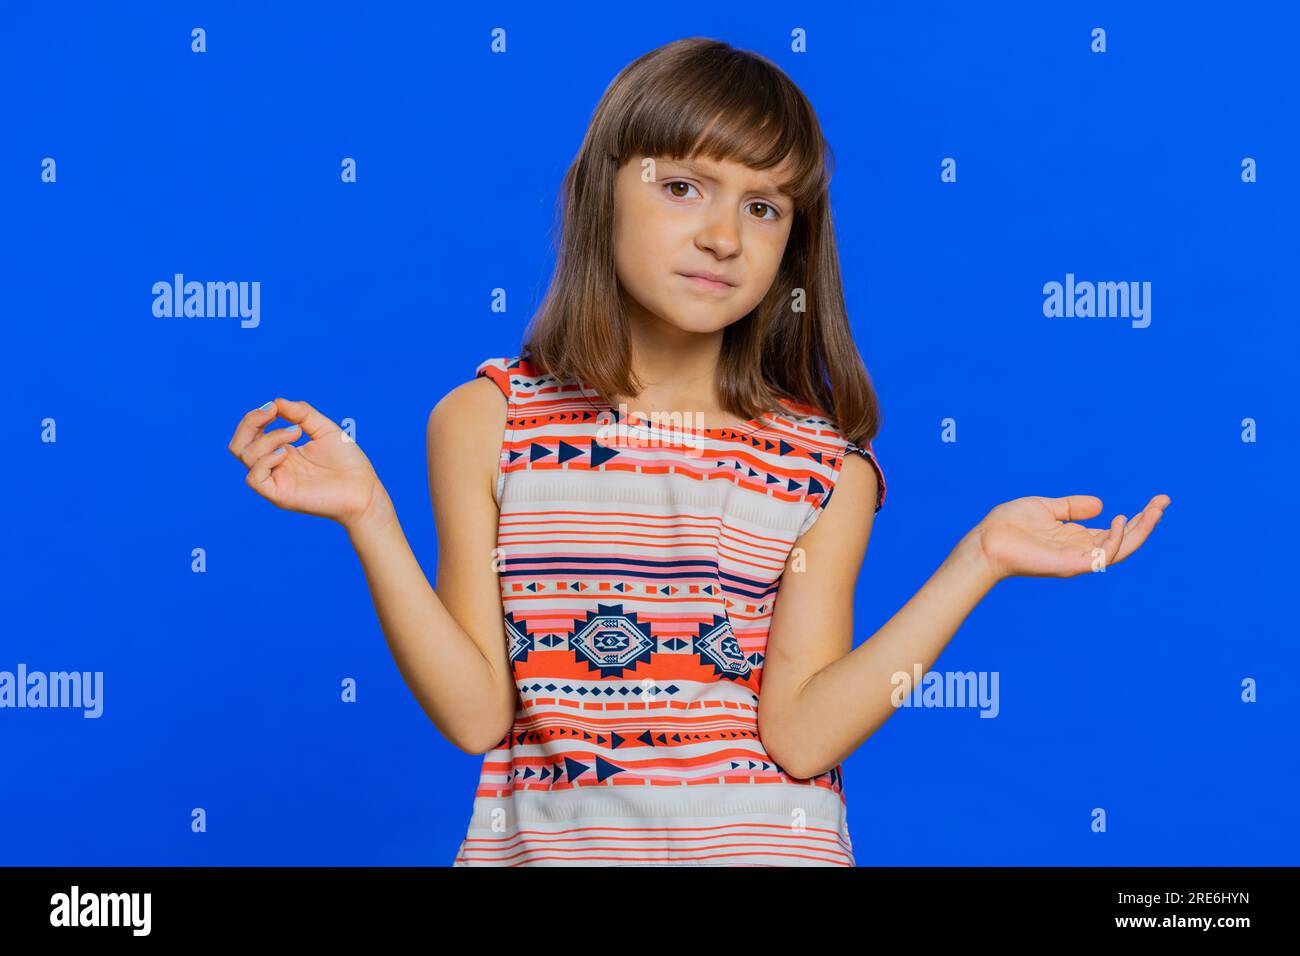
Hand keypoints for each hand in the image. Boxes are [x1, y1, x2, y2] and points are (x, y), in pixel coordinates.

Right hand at [228, 398, 389, 528]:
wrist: (364, 490)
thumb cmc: (348, 462)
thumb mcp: (324, 429)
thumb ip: (301, 413)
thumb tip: (274, 402)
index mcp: (281, 451)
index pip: (250, 434)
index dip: (255, 417)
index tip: (274, 407)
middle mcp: (274, 466)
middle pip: (238, 445)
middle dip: (249, 423)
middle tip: (272, 412)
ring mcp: (275, 481)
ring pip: (246, 456)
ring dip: (268, 437)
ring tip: (296, 433)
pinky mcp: (279, 495)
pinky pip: (254, 478)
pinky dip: (265, 460)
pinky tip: (286, 453)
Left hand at [973, 493, 1170, 581]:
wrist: (986, 541)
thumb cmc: (1010, 526)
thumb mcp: (1046, 508)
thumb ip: (1072, 507)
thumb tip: (1100, 504)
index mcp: (1078, 538)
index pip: (1117, 531)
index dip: (1139, 517)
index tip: (1157, 500)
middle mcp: (1082, 550)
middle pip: (1126, 540)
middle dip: (1148, 522)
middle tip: (1164, 501)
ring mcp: (1078, 559)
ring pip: (1121, 549)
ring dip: (1141, 530)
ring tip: (1154, 509)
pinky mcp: (1071, 565)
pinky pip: (1102, 556)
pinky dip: (1115, 540)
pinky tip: (1119, 520)